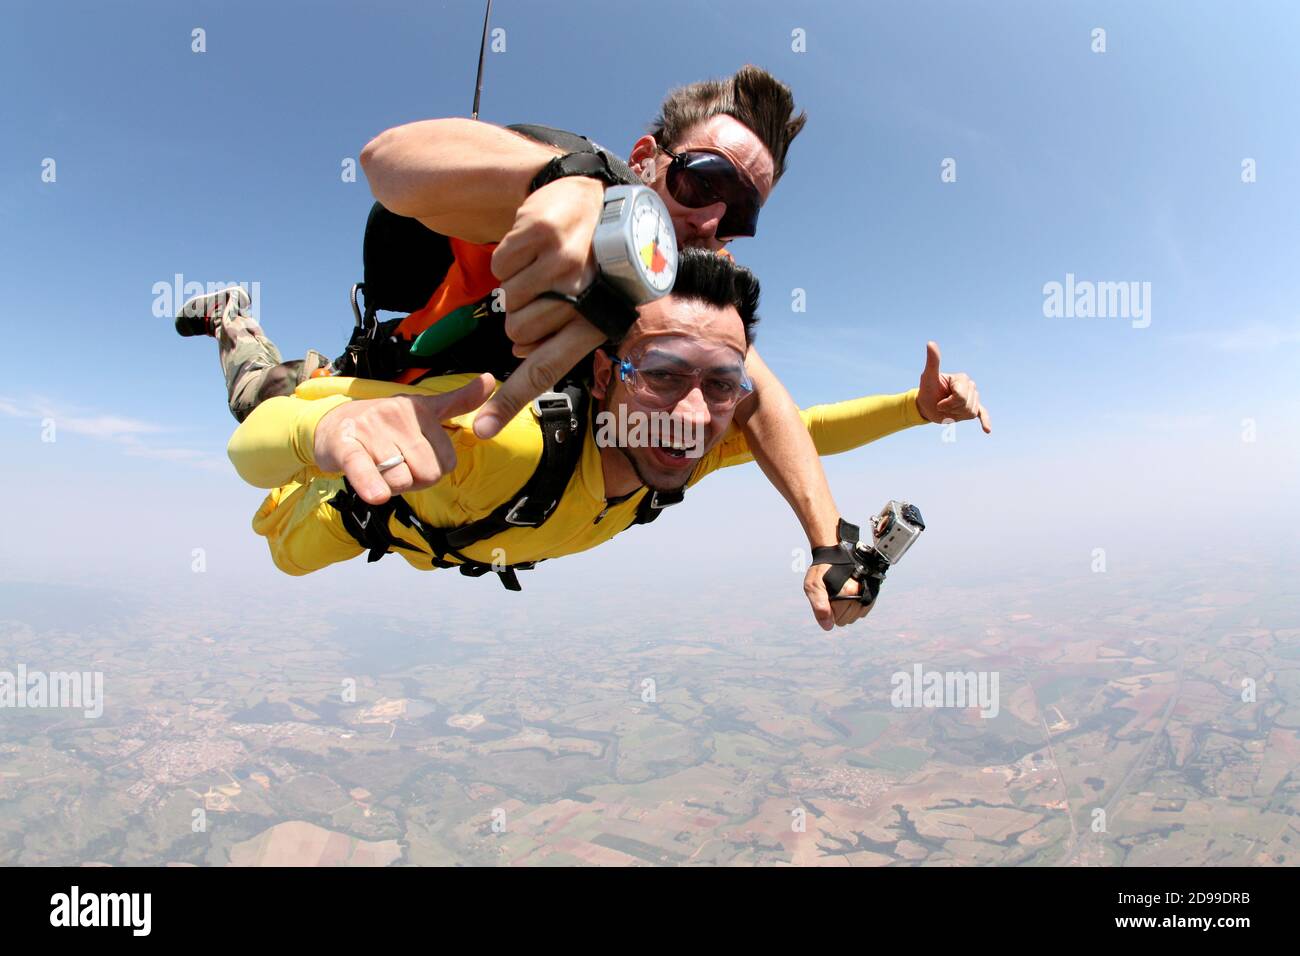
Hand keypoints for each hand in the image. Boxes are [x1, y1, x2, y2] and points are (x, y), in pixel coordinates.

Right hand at [313, 374, 494, 505]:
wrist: (331, 425)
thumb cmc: (384, 423)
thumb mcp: (423, 408)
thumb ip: (458, 400)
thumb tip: (489, 380)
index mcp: (419, 410)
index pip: (446, 462)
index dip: (432, 473)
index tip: (415, 462)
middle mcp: (396, 416)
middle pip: (426, 474)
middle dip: (414, 482)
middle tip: (396, 469)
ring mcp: (370, 429)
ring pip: (399, 480)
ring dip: (390, 486)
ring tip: (378, 470)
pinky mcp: (346, 445)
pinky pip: (365, 470)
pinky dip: (372, 485)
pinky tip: (376, 495)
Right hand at [476, 177, 605, 438]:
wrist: (605, 203)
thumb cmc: (599, 267)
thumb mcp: (593, 308)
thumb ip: (559, 337)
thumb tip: (519, 355)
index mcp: (596, 324)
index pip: (545, 371)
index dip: (510, 401)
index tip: (482, 430)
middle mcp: (582, 295)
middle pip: (517, 333)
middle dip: (521, 318)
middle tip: (546, 295)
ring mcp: (564, 260)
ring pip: (508, 298)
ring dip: (518, 285)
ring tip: (546, 268)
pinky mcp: (543, 230)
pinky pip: (501, 263)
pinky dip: (510, 257)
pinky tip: (537, 247)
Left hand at [804, 563, 874, 630]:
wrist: (835, 553)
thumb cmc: (821, 570)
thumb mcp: (813, 586)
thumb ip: (819, 607)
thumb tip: (828, 627)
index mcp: (847, 592)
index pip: (837, 619)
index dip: (828, 611)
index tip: (826, 596)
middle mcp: (861, 593)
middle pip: (847, 619)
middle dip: (838, 611)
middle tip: (833, 593)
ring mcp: (868, 593)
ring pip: (855, 616)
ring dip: (847, 609)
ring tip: (841, 592)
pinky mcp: (872, 592)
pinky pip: (863, 611)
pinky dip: (856, 607)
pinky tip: (849, 596)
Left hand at [915, 340, 990, 432]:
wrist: (926, 406)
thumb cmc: (927, 390)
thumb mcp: (928, 377)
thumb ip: (933, 361)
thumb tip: (930, 343)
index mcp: (962, 378)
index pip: (961, 396)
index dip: (948, 403)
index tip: (938, 402)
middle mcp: (970, 386)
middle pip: (966, 404)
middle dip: (951, 408)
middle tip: (942, 406)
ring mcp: (973, 398)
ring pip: (970, 412)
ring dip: (956, 415)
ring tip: (948, 410)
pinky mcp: (973, 409)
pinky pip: (982, 414)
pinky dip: (985, 421)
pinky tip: (987, 430)